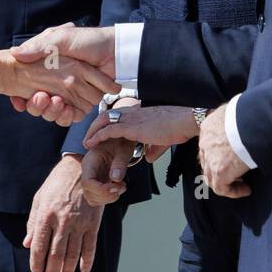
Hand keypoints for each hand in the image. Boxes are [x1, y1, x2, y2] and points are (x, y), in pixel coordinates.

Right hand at [9, 23, 117, 123]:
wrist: (115, 50)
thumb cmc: (88, 40)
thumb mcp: (61, 38)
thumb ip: (40, 46)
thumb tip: (15, 53)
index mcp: (50, 69)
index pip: (27, 88)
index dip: (20, 96)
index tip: (18, 100)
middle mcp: (58, 83)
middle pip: (39, 104)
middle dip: (37, 106)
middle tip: (41, 97)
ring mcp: (71, 94)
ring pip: (53, 112)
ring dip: (51, 111)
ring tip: (55, 101)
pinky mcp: (84, 102)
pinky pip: (71, 116)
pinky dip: (67, 116)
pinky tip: (67, 109)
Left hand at [23, 155, 102, 271]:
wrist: (81, 168)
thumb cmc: (57, 183)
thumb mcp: (39, 199)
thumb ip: (33, 222)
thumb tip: (28, 244)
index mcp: (46, 214)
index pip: (40, 245)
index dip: (37, 261)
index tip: (36, 271)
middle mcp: (62, 221)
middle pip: (56, 253)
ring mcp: (79, 222)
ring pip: (73, 253)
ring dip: (68, 270)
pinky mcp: (92, 222)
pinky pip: (90, 245)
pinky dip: (87, 259)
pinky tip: (84, 270)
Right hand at [80, 138, 139, 205]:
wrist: (119, 139)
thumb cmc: (120, 141)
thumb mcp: (123, 148)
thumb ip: (119, 163)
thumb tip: (116, 179)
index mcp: (90, 162)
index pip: (87, 182)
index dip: (100, 189)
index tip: (116, 187)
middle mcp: (88, 172)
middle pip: (89, 193)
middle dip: (106, 195)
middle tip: (122, 186)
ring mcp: (92, 179)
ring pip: (93, 198)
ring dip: (109, 197)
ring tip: (121, 186)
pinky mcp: (98, 184)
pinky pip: (99, 198)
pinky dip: (110, 197)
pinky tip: (119, 187)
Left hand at [83, 104, 198, 149]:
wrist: (184, 121)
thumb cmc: (178, 127)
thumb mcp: (164, 140)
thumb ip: (154, 148)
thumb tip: (149, 158)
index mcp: (140, 113)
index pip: (118, 114)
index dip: (107, 122)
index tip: (100, 132)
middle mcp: (133, 113)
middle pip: (107, 115)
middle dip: (95, 126)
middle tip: (88, 137)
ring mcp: (131, 119)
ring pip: (104, 121)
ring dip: (92, 131)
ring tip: (86, 142)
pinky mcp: (132, 127)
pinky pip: (109, 130)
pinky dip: (97, 136)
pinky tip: (91, 144)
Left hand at [197, 103, 250, 197]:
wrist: (251, 122)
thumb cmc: (249, 114)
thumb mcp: (237, 110)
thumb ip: (235, 117)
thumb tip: (245, 118)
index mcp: (208, 127)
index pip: (207, 144)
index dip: (217, 154)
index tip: (231, 157)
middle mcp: (205, 143)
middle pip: (206, 162)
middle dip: (218, 169)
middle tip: (235, 172)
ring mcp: (210, 159)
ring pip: (211, 177)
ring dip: (225, 182)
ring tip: (241, 183)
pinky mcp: (220, 172)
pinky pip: (222, 188)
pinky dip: (234, 191)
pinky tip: (246, 189)